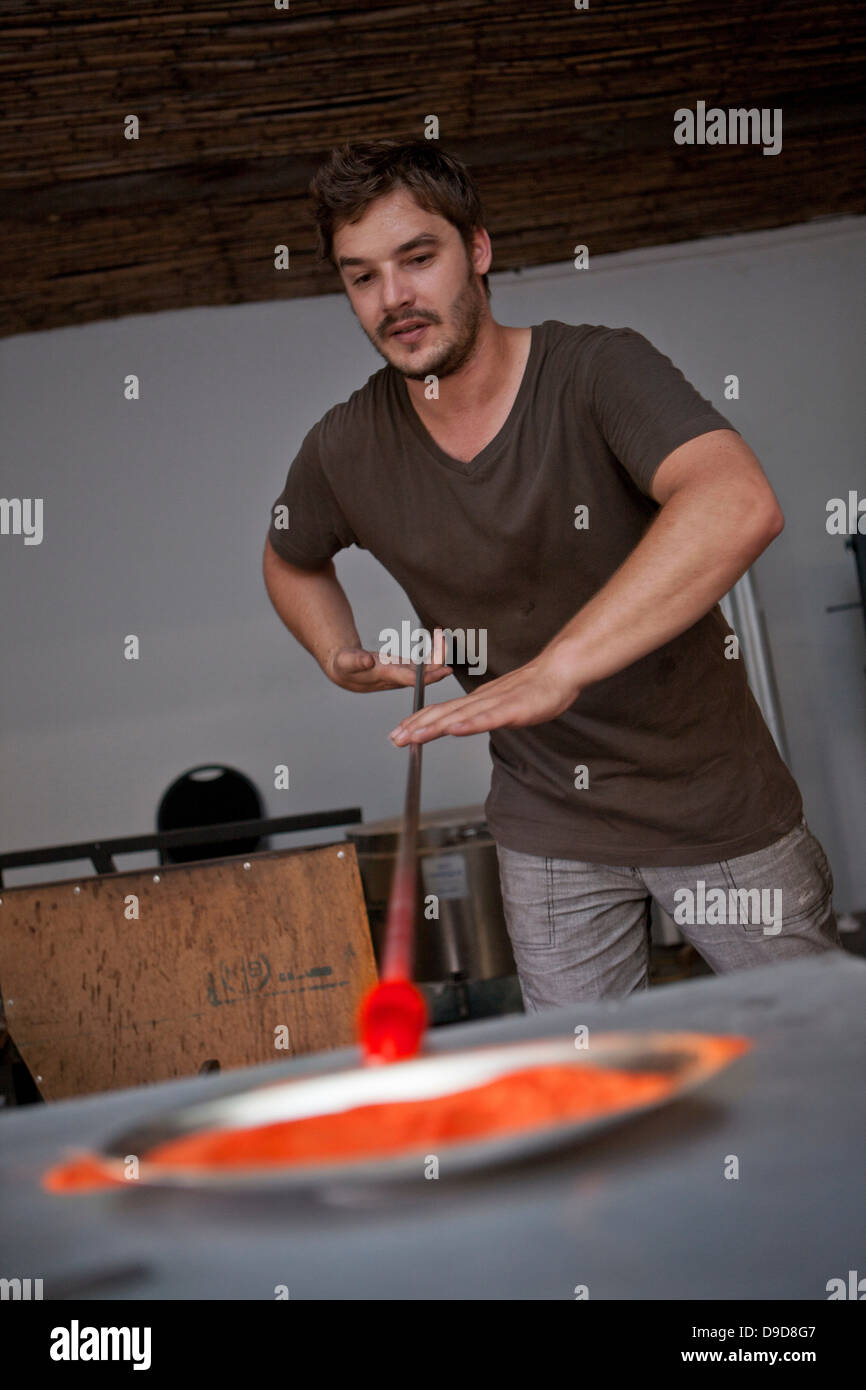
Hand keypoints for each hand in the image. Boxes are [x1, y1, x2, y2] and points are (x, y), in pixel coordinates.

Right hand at [326, 645, 452, 693]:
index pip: (412, 680)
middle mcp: (400, 677)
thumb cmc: (346, 666)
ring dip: (438, 651)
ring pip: (428, 666)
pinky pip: (425, 661)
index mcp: (387, 676)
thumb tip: (368, 660)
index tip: (445, 670)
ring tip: (440, 632)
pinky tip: (437, 637)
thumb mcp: (346, 662)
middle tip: (443, 637)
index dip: (430, 676)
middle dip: (439, 658)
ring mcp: (405, 673)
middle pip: (426, 672)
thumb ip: (357, 661)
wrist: (346, 672)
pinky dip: (433, 650)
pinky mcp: (406, 667)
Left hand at [388, 647, 581, 743]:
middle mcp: (480, 700)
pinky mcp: (512, 709)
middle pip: (443, 713)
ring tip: (413, 735)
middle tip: (395, 738)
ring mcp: (495, 704)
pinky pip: (488, 719)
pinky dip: (469, 725)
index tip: (399, 732)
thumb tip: (464, 723)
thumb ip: (483, 714)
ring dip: (434, 726)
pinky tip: (454, 730)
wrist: (559, 671)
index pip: (442, 711)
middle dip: (416, 726)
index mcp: (477, 700)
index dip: (418, 721)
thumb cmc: (535, 690)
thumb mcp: (502, 704)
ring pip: (459, 716)